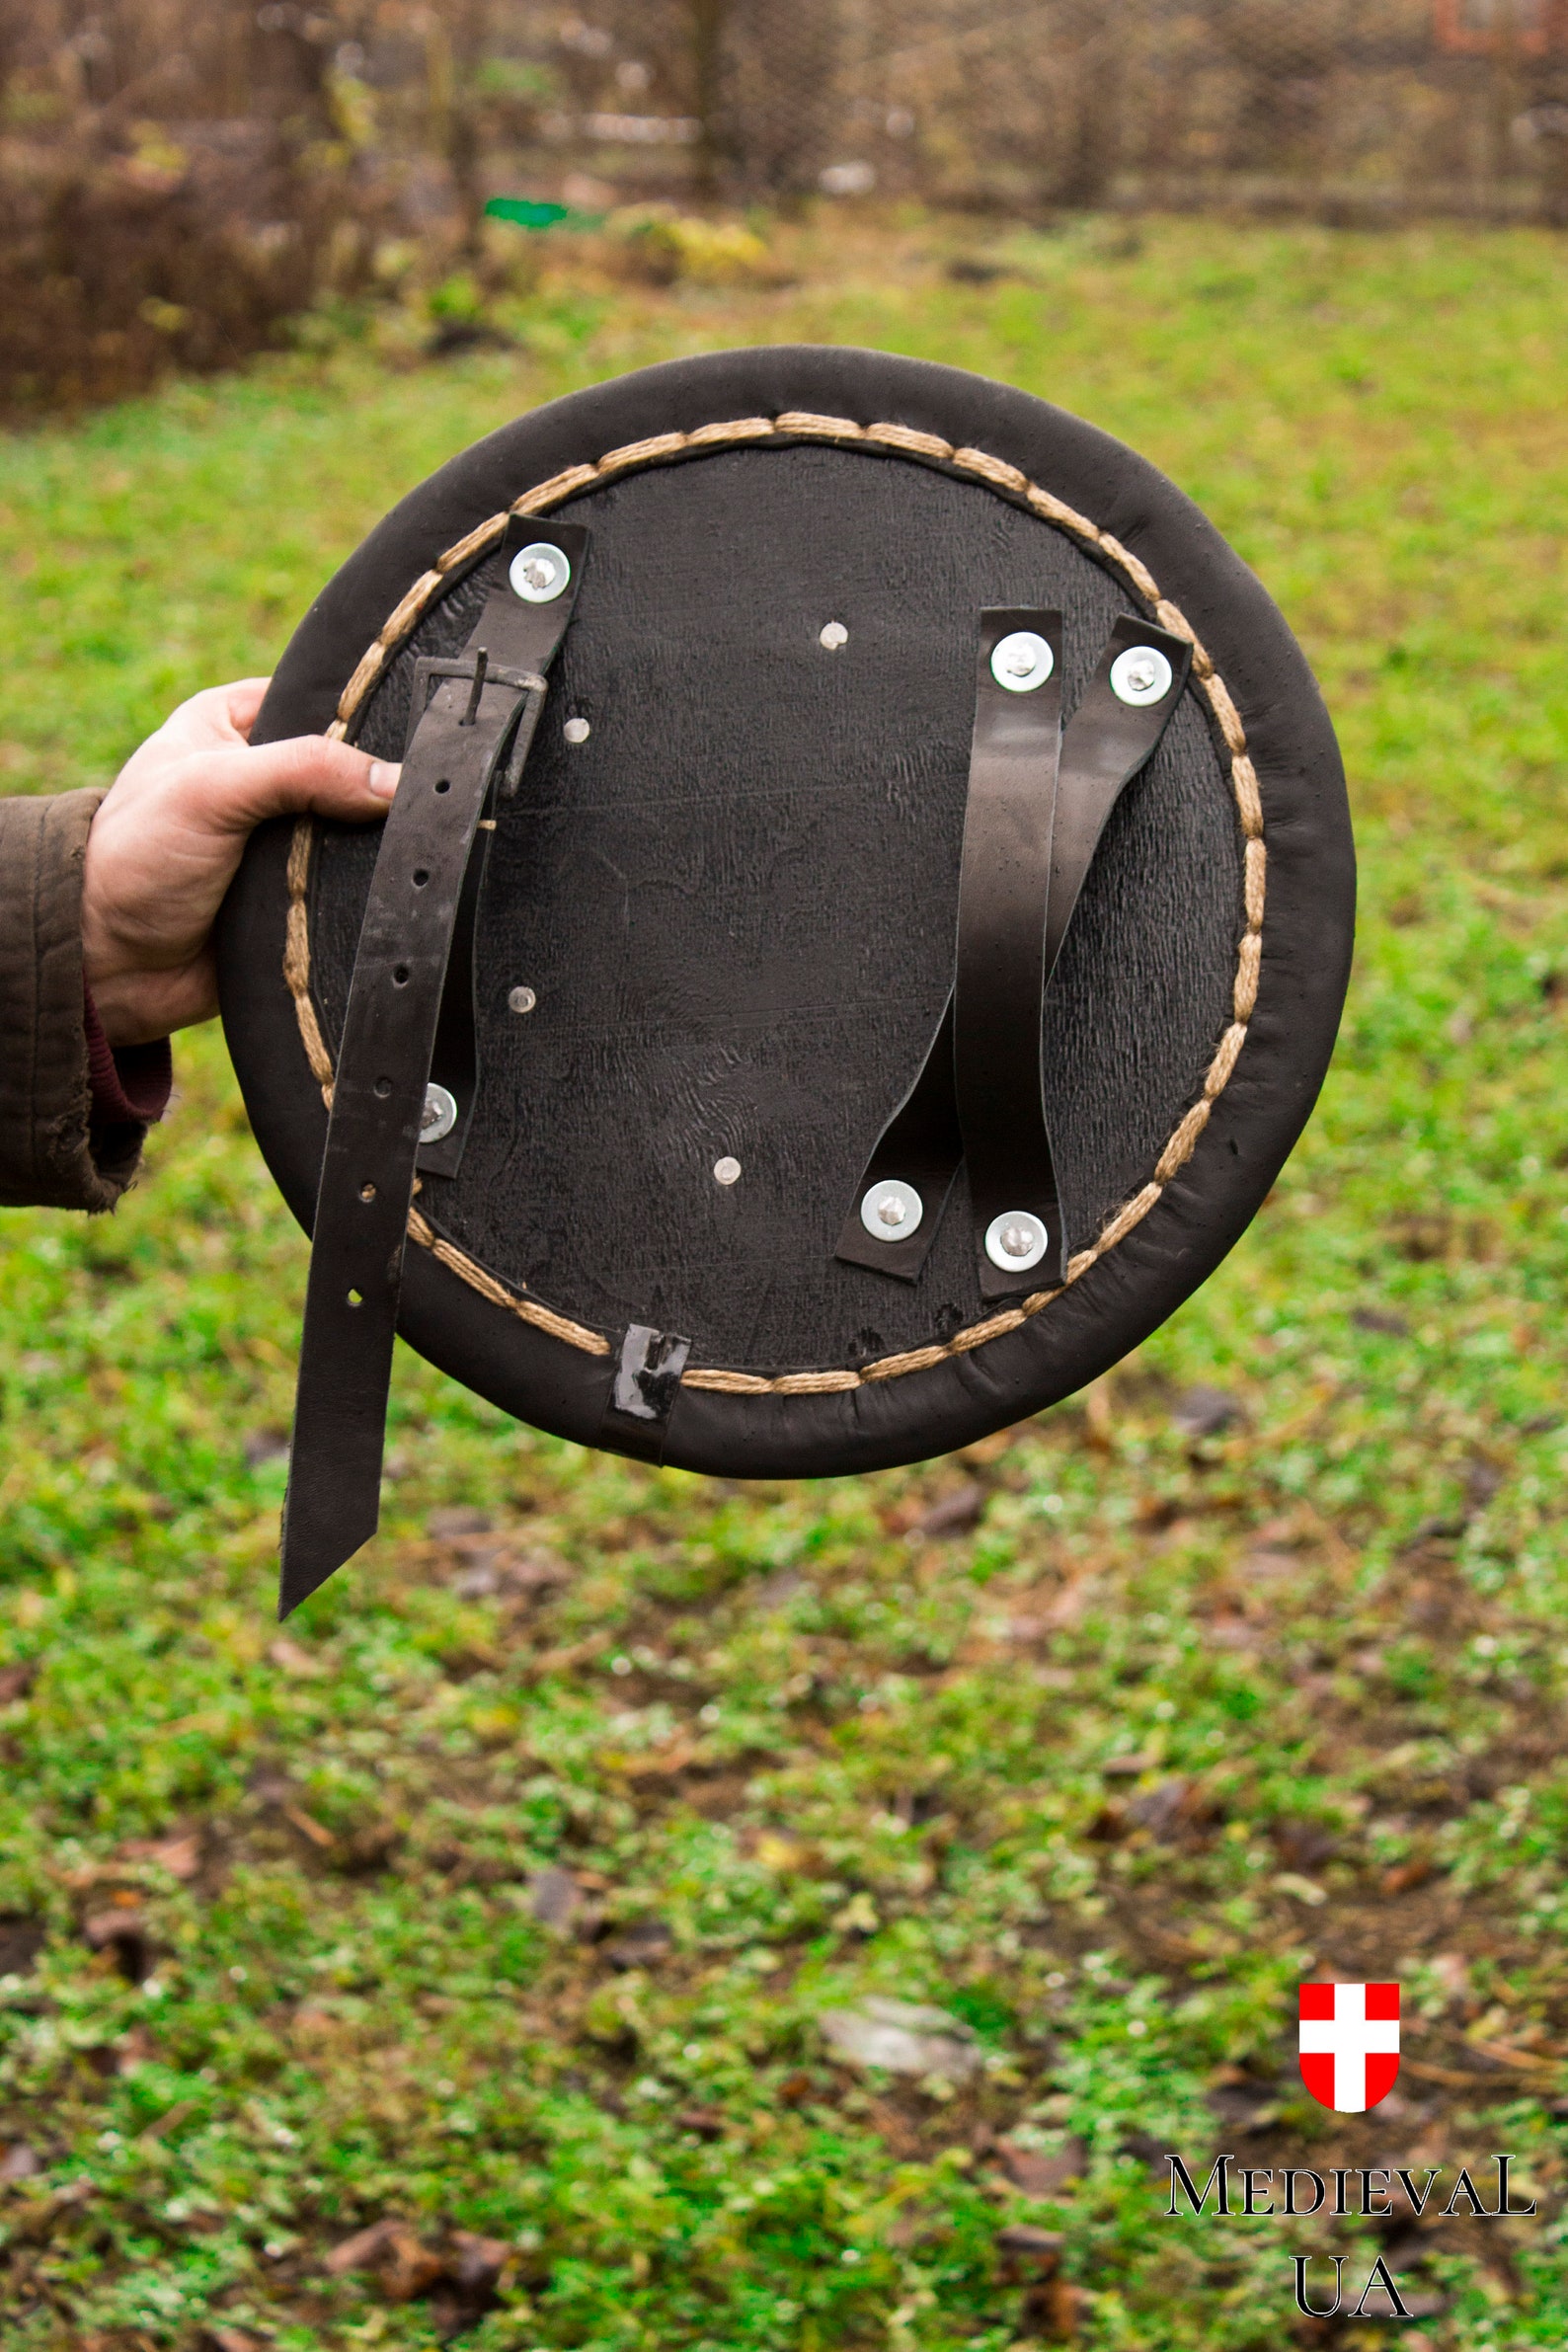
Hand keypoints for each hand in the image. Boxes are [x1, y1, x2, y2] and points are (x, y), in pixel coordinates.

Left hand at [82, 679, 398, 1045]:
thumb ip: (304, 770)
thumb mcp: (214, 789)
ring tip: (397, 850)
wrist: (113, 966)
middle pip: (348, 768)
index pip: (322, 700)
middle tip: (409, 801)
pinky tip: (384, 887)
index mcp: (233, 721)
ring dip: (369, 847)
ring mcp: (283, 836)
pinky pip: (350, 883)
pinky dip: (362, 889)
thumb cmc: (134, 861)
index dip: (363, 719)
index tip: (412, 740)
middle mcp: (262, 774)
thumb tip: (394, 781)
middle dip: (372, 790)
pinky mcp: (297, 890)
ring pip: (356, 830)